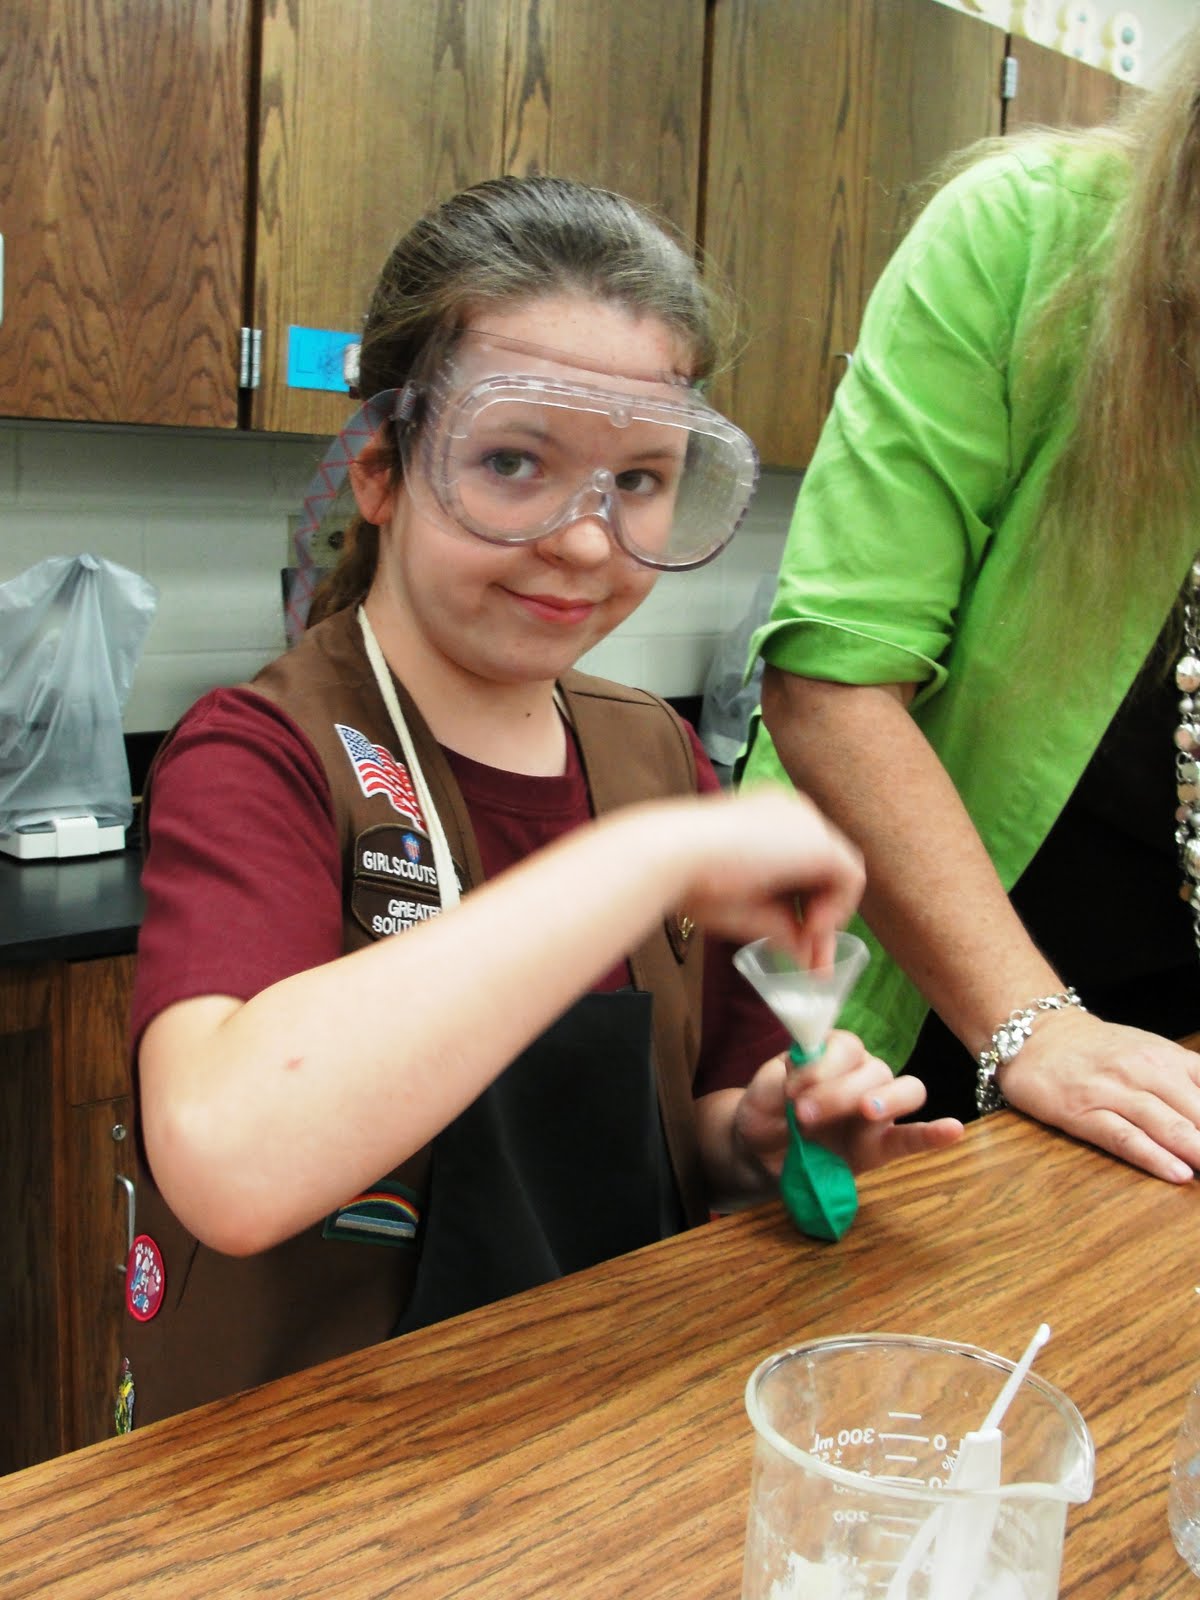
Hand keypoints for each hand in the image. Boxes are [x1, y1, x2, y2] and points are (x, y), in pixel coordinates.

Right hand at [664, 787, 864, 968]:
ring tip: (806, 942)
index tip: (799, 950)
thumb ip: (779, 927)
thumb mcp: (743, 908)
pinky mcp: (820, 839)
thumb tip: (808, 959)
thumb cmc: (695, 880)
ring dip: (827, 916)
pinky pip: (851, 876)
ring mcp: (806, 820)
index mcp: (763, 819)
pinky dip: (837, 908)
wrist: (676, 855)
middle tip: (814, 963)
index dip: (802, 910)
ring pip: (838, 872)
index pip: (797, 866)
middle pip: (821, 871)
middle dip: (819, 920)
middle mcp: (789, 813)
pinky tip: (810, 926)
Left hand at [733, 1029, 963, 1177]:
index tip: (791, 1088)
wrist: (761, 1152)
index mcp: (834, 1053)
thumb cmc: (766, 1111)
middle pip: (875, 1069)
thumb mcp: (762, 1091)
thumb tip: (802, 1066)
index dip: (822, 1064)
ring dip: (886, 1099)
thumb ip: (779, 1078)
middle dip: (840, 1090)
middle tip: (804, 1114)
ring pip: (905, 1090)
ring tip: (866, 1111)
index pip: (845, 1046)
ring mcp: (878, 1110)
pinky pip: (914, 1137)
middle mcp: (862, 1074)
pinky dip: (935, 1134)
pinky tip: (952, 1130)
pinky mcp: (883, 1145)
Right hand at [999, 1009, 1199, 1182]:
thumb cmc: (1099, 1051)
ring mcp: (1114, 1092)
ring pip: (1169, 1125)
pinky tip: (1177, 1172)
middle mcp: (1146, 1071)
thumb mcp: (1152, 1053)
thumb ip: (1190, 1081)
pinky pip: (1124, 1136)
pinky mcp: (1084, 1112)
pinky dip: (1152, 1155)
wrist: (1035, 1035)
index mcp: (1169, 1058)